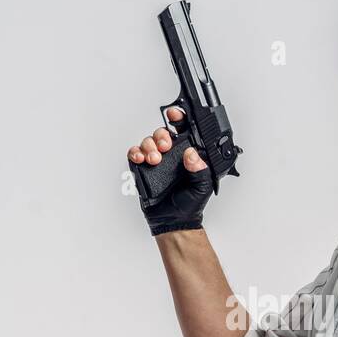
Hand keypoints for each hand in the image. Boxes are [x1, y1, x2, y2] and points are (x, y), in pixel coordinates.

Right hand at [127, 106, 213, 235]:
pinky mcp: (142, 169)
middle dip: (161, 135)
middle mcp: (171, 155)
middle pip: (162, 132)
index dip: (179, 119)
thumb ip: (200, 170)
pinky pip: (135, 153)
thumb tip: (192, 154)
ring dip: (149, 145)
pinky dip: (135, 153)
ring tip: (154, 159)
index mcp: (188, 154)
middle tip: (165, 146)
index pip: (184, 131)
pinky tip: (140, 159)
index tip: (175, 115)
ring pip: (148, 141)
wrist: (173, 221)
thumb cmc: (190, 204)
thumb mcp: (202, 186)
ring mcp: (156, 161)